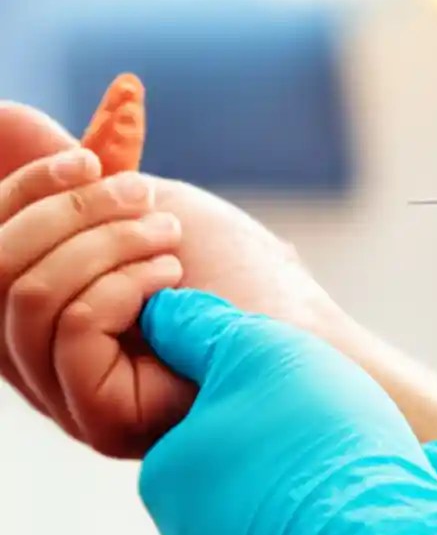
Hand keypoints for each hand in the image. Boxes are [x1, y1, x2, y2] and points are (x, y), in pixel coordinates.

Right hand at [0, 103, 348, 456]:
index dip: (26, 190)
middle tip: (149, 202)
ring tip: (171, 244)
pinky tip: (175, 288)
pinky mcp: (100, 418)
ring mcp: (66, 397)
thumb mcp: (147, 209)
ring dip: (109, 247)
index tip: (93, 159)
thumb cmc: (243, 275)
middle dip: (73, 213)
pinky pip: (74, 324)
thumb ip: (74, 178)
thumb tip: (5, 116)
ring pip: (30, 293)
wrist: (308, 332)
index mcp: (44, 309)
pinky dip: (126, 287)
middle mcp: (40, 360)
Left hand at [138, 289, 436, 534]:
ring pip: (293, 518)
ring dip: (340, 491)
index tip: (319, 395)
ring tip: (390, 474)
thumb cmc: (320, 445)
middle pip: (258, 471)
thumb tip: (166, 311)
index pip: (216, 418)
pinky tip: (391, 519)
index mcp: (171, 473)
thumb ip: (206, 329)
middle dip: (314, 448)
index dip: (277, 396)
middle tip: (360, 433)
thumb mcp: (261, 352)